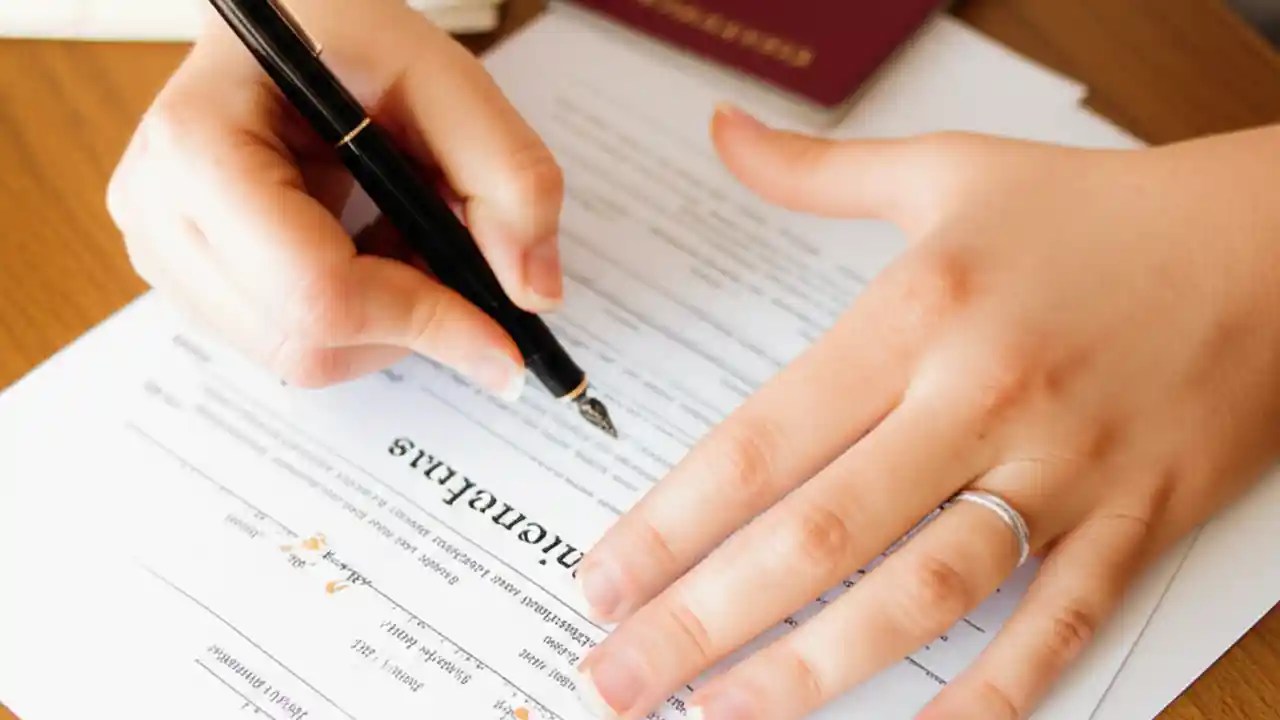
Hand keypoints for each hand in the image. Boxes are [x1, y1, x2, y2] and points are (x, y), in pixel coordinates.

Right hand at [107, 0, 563, 396]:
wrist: (285, 33)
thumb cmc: (348, 42)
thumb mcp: (446, 78)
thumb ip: (509, 176)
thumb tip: (534, 295)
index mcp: (200, 144)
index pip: (317, 287)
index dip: (423, 322)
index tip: (506, 341)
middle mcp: (158, 210)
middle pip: (308, 340)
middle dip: (410, 322)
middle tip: (460, 260)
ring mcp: (162, 255)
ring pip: (304, 356)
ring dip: (387, 321)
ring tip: (407, 235)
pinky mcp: (188, 284)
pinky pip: (292, 343)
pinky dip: (359, 318)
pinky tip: (371, 248)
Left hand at [574, 108, 1279, 718]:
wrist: (1271, 238)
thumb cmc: (1096, 213)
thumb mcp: (946, 173)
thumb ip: (814, 172)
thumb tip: (721, 135)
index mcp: (916, 316)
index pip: (765, 439)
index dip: (673, 521)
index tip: (604, 578)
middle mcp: (981, 398)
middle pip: (820, 532)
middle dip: (706, 618)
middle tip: (619, 674)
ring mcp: (1063, 470)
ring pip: (926, 593)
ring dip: (817, 669)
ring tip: (723, 716)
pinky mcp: (1135, 520)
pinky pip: (1055, 625)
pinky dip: (989, 693)